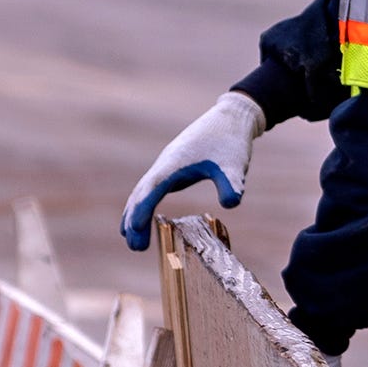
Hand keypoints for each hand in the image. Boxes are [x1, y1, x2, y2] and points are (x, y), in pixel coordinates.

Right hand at [120, 92, 266, 248]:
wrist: (230, 118)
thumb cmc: (231, 141)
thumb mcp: (235, 164)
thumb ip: (232, 184)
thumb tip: (231, 204)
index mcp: (175, 163)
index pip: (153, 188)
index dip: (142, 208)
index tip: (134, 228)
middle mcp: (165, 164)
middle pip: (141, 193)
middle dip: (134, 219)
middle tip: (135, 247)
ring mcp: (166, 166)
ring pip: (142, 192)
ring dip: (134, 215)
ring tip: (132, 242)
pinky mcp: (171, 169)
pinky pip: (150, 190)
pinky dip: (142, 206)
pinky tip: (140, 222)